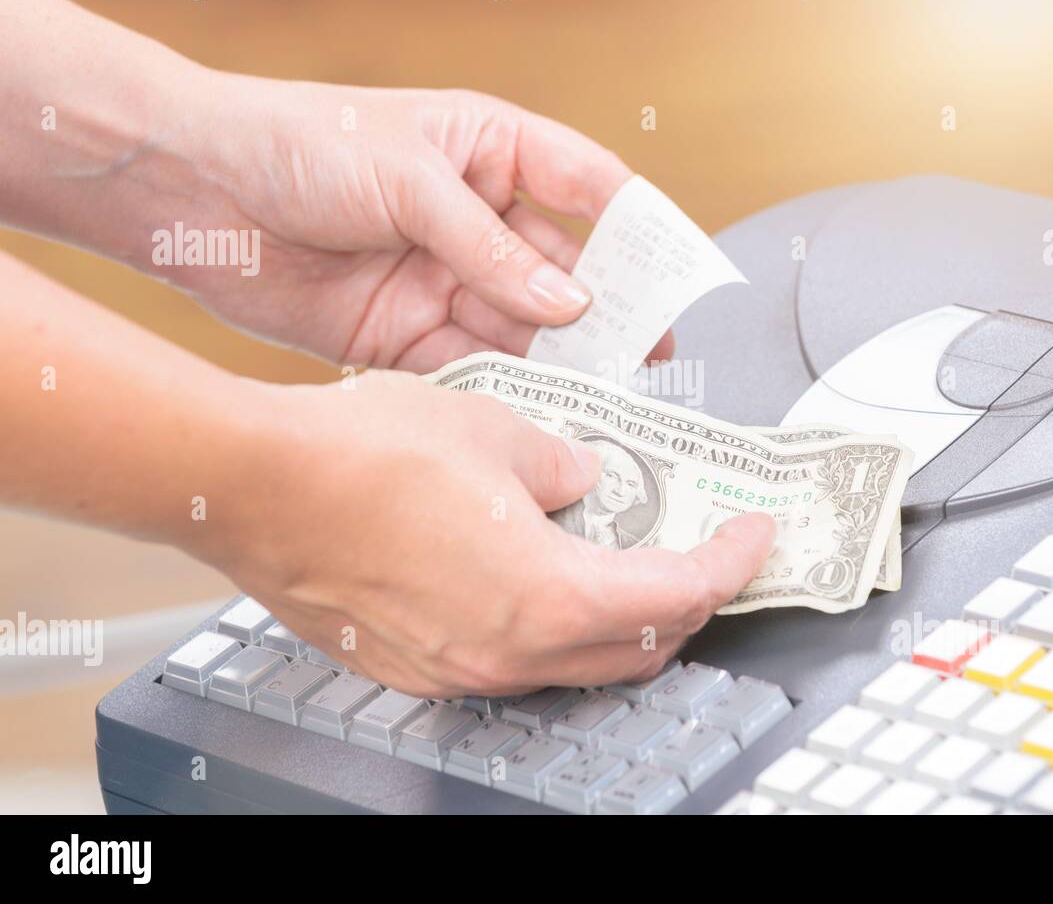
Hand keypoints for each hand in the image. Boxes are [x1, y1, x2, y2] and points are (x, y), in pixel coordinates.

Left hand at [161, 74, 672, 371]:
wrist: (194, 191)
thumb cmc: (298, 144)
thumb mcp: (412, 181)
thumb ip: (494, 250)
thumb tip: (572, 306)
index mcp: (493, 152)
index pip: (591, 190)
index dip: (641, 233)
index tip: (681, 279)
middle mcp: (478, 222)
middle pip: (565, 275)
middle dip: (608, 317)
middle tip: (649, 360)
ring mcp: (444, 280)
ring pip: (522, 330)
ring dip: (559, 363)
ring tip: (603, 399)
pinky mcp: (404, 334)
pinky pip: (468, 367)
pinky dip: (500, 391)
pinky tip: (533, 412)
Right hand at [213, 371, 773, 695]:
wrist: (253, 487)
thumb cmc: (361, 456)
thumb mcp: (495, 429)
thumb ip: (562, 461)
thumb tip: (584, 478)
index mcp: (549, 597)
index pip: (678, 595)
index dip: (730, 563)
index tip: (753, 534)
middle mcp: (509, 653)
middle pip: (638, 649)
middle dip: (687, 601)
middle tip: (704, 553)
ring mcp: (460, 669)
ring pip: (575, 662)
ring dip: (618, 617)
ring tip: (627, 557)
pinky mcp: (418, 664)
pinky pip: (511, 657)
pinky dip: (550, 623)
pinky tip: (538, 571)